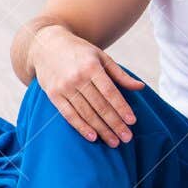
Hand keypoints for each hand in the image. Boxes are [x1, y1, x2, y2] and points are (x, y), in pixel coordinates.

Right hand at [31, 25, 143, 146]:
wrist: (46, 45)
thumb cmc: (80, 52)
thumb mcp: (101, 57)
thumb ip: (120, 74)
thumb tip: (140, 87)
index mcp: (91, 67)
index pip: (110, 92)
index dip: (121, 108)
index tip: (132, 121)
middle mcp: (77, 78)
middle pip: (99, 106)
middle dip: (115, 124)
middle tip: (127, 138)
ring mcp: (64, 87)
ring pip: (86, 113)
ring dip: (101, 129)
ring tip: (114, 142)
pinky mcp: (53, 95)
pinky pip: (69, 115)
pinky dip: (81, 127)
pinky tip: (93, 137)